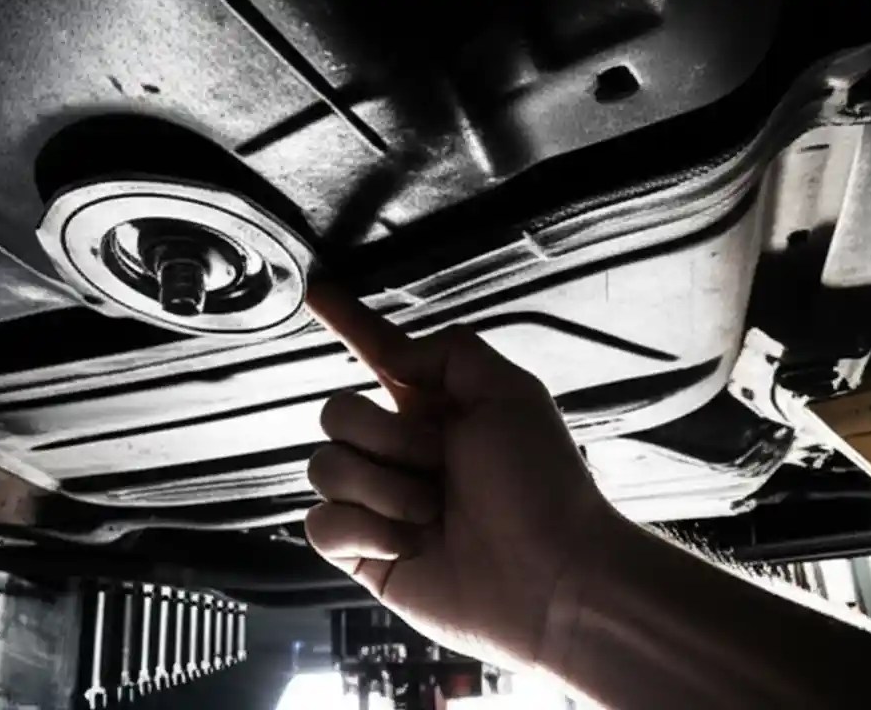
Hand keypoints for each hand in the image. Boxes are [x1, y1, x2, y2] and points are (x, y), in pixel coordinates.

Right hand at [304, 284, 628, 668]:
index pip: (377, 354)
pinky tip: (408, 543)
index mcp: (434, 408)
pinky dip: (365, 529)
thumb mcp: (510, 393)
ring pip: (324, 467)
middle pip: (336, 412)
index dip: (347, 322)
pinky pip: (320, 524)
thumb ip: (449, 353)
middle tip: (442, 465)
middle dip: (388, 436)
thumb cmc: (545, 487)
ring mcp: (377, 502)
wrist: (554, 578)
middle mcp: (399, 451)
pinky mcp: (364, 552)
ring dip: (383, 487)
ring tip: (434, 513)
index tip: (316, 291)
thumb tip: (394, 348)